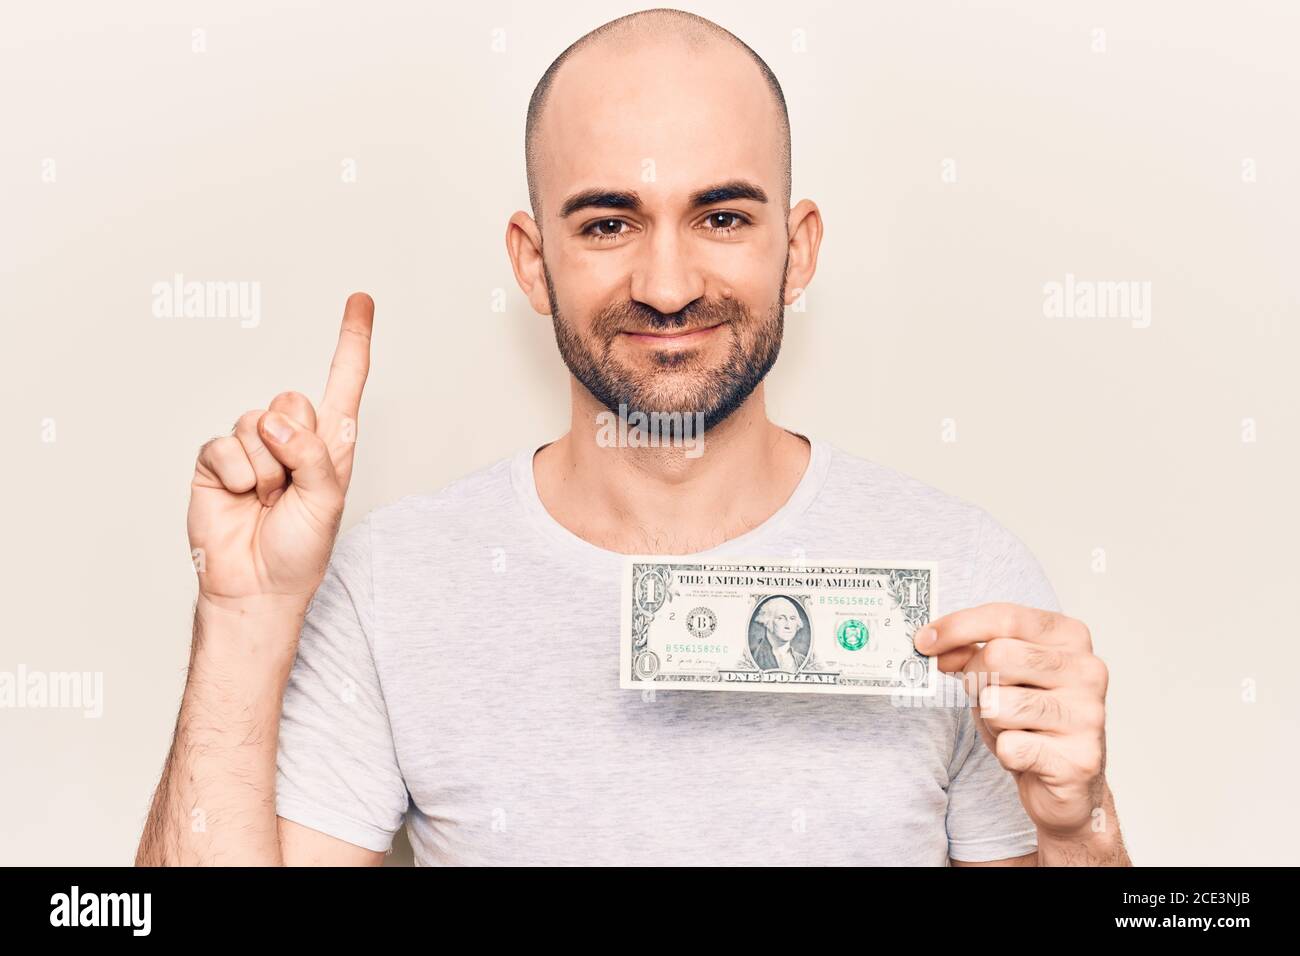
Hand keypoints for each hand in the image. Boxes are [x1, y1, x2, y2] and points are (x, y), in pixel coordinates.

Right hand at [187, 293, 373, 610]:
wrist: (257, 585)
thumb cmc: (301, 548)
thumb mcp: (328, 500)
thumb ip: (313, 454)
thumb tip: (275, 421)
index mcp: (331, 443)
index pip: (344, 381)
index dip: (352, 340)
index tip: (361, 300)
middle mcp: (292, 437)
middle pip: (291, 401)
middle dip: (293, 446)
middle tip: (291, 488)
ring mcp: (251, 447)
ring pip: (255, 423)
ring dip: (266, 469)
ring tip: (268, 500)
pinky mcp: (216, 461)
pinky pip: (222, 446)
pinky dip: (235, 475)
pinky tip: (241, 499)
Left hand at [916, 603, 1109, 837]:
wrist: (1068, 782)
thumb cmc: (1030, 720)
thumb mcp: (998, 676)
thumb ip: (969, 652)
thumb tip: (931, 643)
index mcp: (1071, 637)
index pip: (1005, 617)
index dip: (957, 627)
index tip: (923, 641)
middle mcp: (1087, 669)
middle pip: (997, 656)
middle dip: (975, 680)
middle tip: (985, 697)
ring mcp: (1088, 714)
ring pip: (998, 704)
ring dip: (992, 721)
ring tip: (1015, 728)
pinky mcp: (1079, 758)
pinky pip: (1010, 747)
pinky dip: (1006, 753)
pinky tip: (1028, 755)